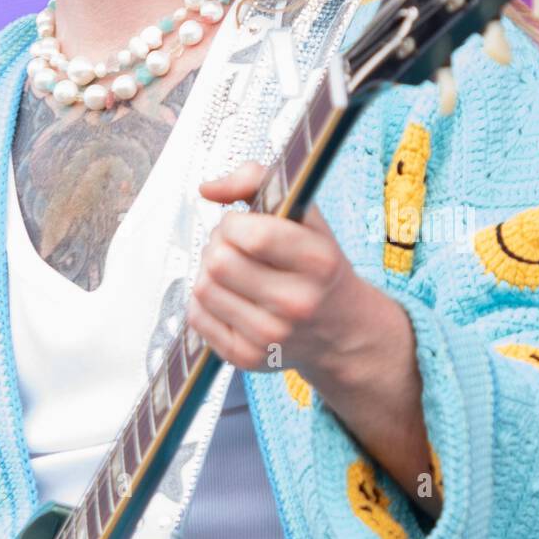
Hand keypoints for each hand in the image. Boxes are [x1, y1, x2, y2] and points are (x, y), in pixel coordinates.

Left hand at [187, 159, 368, 386]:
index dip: (234, 222)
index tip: (242, 223)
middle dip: (218, 244)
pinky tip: (227, 295)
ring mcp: (271, 335)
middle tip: (235, 246)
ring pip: (203, 288)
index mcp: (317, 261)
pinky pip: (197, 316)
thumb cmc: (316, 263)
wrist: (342, 330)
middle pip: (219, 262)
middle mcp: (297, 303)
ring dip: (208, 270)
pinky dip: (203, 300)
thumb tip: (206, 190)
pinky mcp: (247, 358)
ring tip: (231, 269)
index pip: (251, 235)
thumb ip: (256, 180)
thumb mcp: (305, 214)